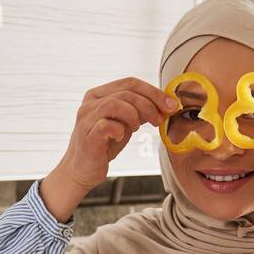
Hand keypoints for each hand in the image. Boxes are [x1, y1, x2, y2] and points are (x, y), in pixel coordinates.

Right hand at [40, 77, 177, 221]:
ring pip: (116, 103)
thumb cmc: (104, 146)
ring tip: (137, 129)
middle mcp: (90, 102)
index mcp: (99, 94)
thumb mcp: (125, 123)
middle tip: (160, 120)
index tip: (171, 105)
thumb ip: (140, 111)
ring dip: (135, 116)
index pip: (130, 83)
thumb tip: (166, 104)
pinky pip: (106, 125)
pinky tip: (120, 138)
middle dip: (150, 104)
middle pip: (126, 92)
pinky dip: (119, 130)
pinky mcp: (87, 135)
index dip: (154, 92)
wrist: (82, 170)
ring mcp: (86, 118)